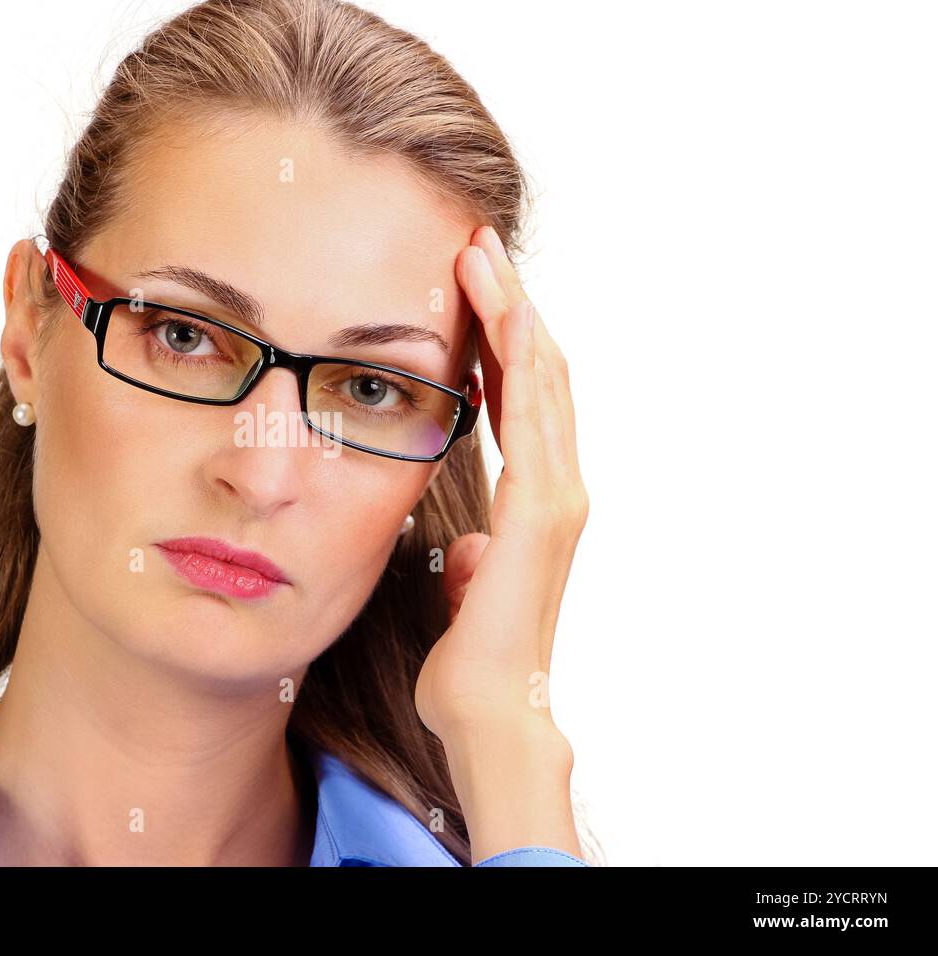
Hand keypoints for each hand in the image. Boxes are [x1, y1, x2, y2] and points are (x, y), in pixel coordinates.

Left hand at [415, 224, 587, 744]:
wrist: (486, 713)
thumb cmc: (471, 661)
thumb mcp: (467, 593)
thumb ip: (473, 563)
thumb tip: (467, 553)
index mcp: (536, 502)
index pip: (521, 400)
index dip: (501, 340)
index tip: (470, 287)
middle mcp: (557, 490)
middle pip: (539, 374)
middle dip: (508, 305)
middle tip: (477, 244)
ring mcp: (556, 498)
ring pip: (541, 382)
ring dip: (512, 314)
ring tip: (483, 254)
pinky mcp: (541, 512)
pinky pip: (532, 420)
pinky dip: (519, 362)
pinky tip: (504, 315)